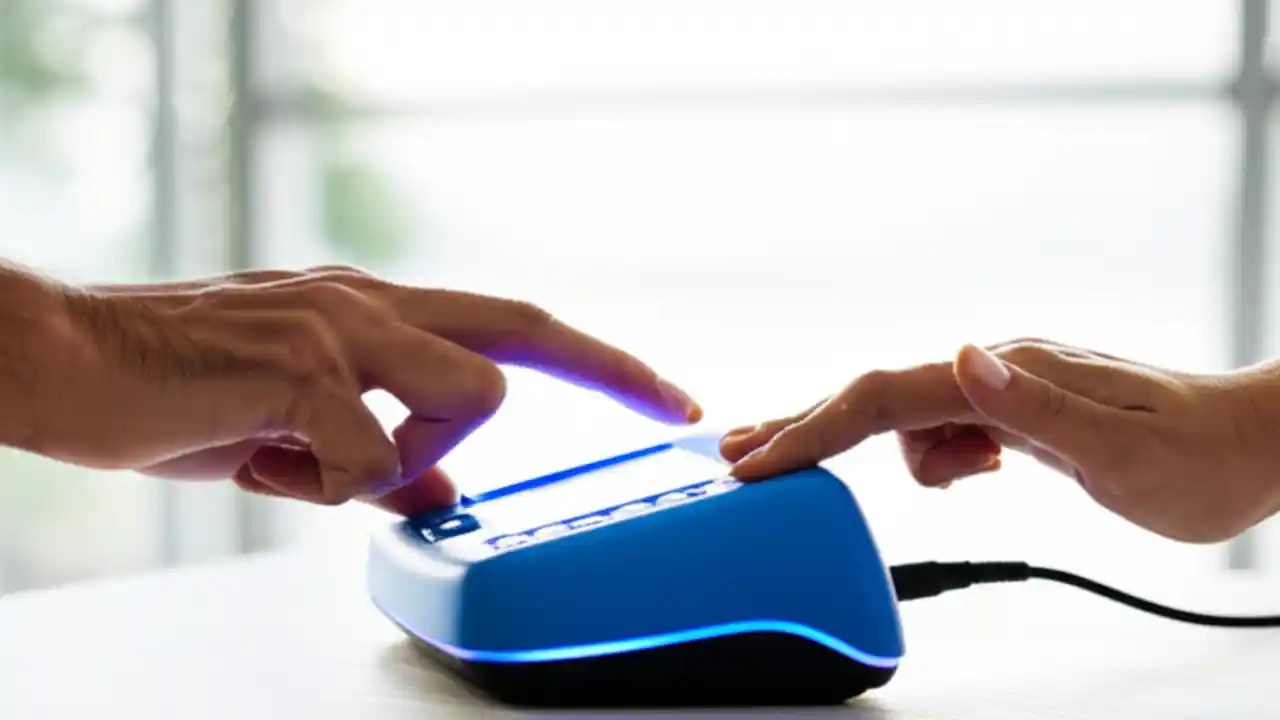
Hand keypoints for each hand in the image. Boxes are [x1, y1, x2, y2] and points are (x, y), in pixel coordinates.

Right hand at [36, 266, 700, 515]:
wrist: (62, 362)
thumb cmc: (176, 391)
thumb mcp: (298, 431)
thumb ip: (379, 453)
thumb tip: (446, 492)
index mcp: (372, 313)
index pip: (506, 327)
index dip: (591, 360)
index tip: (657, 393)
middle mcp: (369, 303)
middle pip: (523, 326)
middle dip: (613, 367)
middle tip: (677, 403)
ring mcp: (341, 326)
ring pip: (469, 395)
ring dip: (410, 453)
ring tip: (311, 460)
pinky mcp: (302, 361)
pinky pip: (373, 456)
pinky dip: (330, 485)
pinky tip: (264, 461)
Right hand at [720, 339, 1279, 542]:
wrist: (1252, 446)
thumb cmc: (1196, 455)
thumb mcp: (1120, 447)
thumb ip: (1033, 405)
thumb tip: (957, 358)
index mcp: (1006, 376)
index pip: (886, 399)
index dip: (814, 429)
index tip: (756, 462)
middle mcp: (995, 372)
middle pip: (876, 398)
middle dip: (804, 425)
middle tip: (735, 451)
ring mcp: (1004, 389)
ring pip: (914, 423)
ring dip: (911, 458)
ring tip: (980, 479)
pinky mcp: (1016, 411)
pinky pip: (947, 433)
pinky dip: (941, 458)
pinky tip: (981, 470)